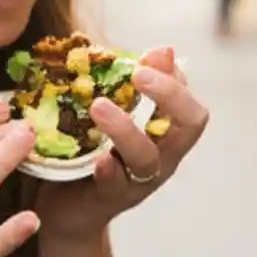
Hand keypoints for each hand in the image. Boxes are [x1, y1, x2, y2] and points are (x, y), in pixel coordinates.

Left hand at [34, 47, 208, 242]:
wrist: (65, 208)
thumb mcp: (113, 112)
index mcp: (166, 134)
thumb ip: (131, 83)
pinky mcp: (109, 200)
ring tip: (99, 107)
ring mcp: (138, 181)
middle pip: (189, 126)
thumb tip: (163, 48)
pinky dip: (110, 171)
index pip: (191, 103)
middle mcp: (162, 157)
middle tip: (138, 75)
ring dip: (126, 129)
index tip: (152, 57)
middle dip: (169, 95)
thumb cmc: (92, 150)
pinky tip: (99, 159)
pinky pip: (116, 186)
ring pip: (148, 158)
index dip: (178, 79)